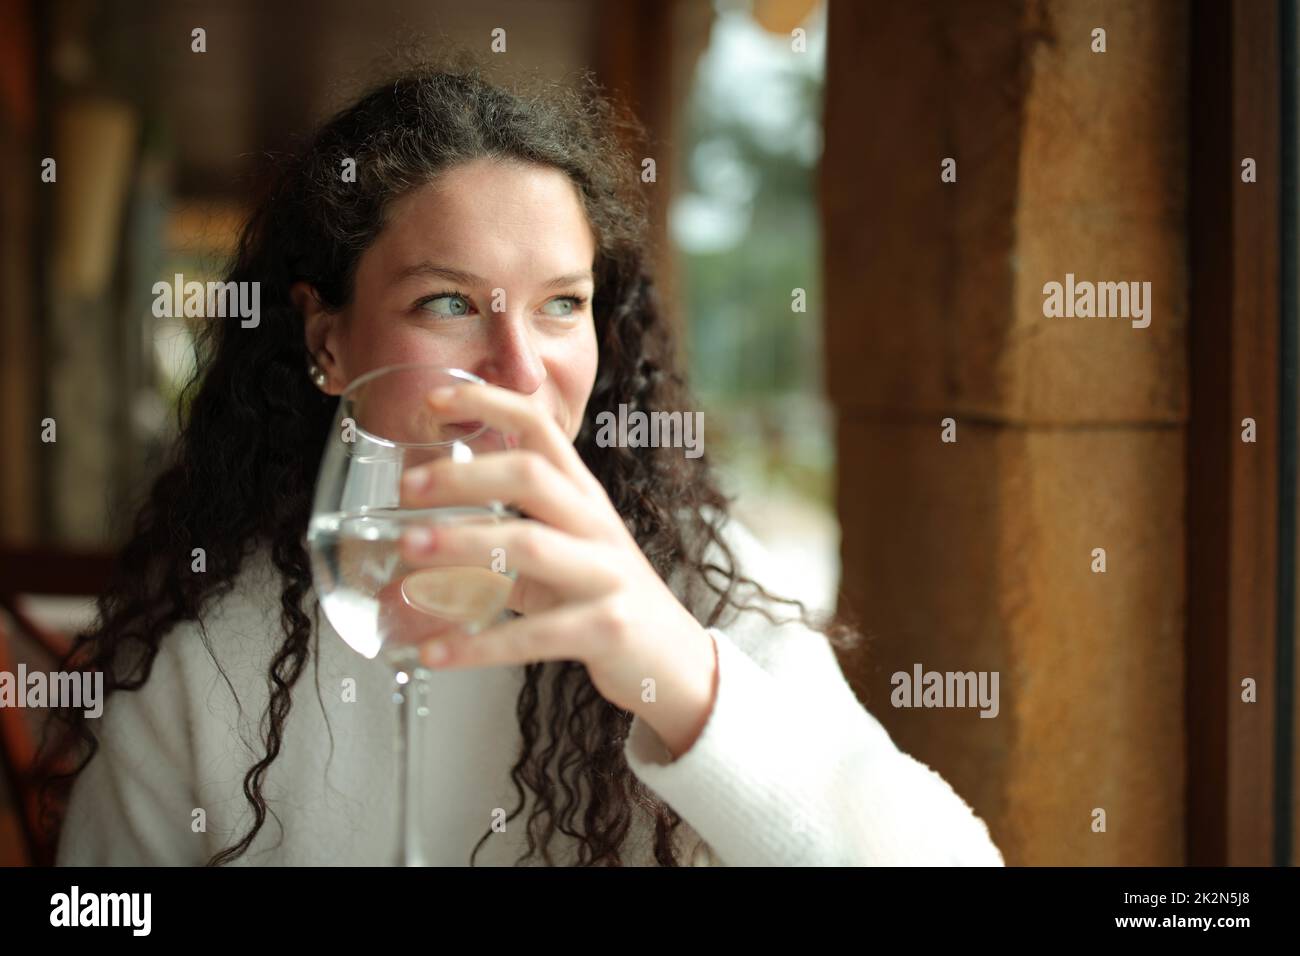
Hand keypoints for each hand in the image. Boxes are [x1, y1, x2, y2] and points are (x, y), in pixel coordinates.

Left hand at [397, 382, 718, 759]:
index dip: (490, 405)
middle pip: (531, 475)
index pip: (541, 430)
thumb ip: (497, 551)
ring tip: (409, 551)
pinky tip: (435, 652)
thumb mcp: (557, 564)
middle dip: (464, 475)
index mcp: (583, 500)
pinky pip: (533, 634)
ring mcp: (607, 576)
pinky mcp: (607, 630)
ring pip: (530, 545)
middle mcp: (597, 527)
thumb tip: (419, 548)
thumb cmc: (607, 603)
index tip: (435, 396)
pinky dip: (477, 645)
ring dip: (463, 543)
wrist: (678, 666)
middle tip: (407, 488)